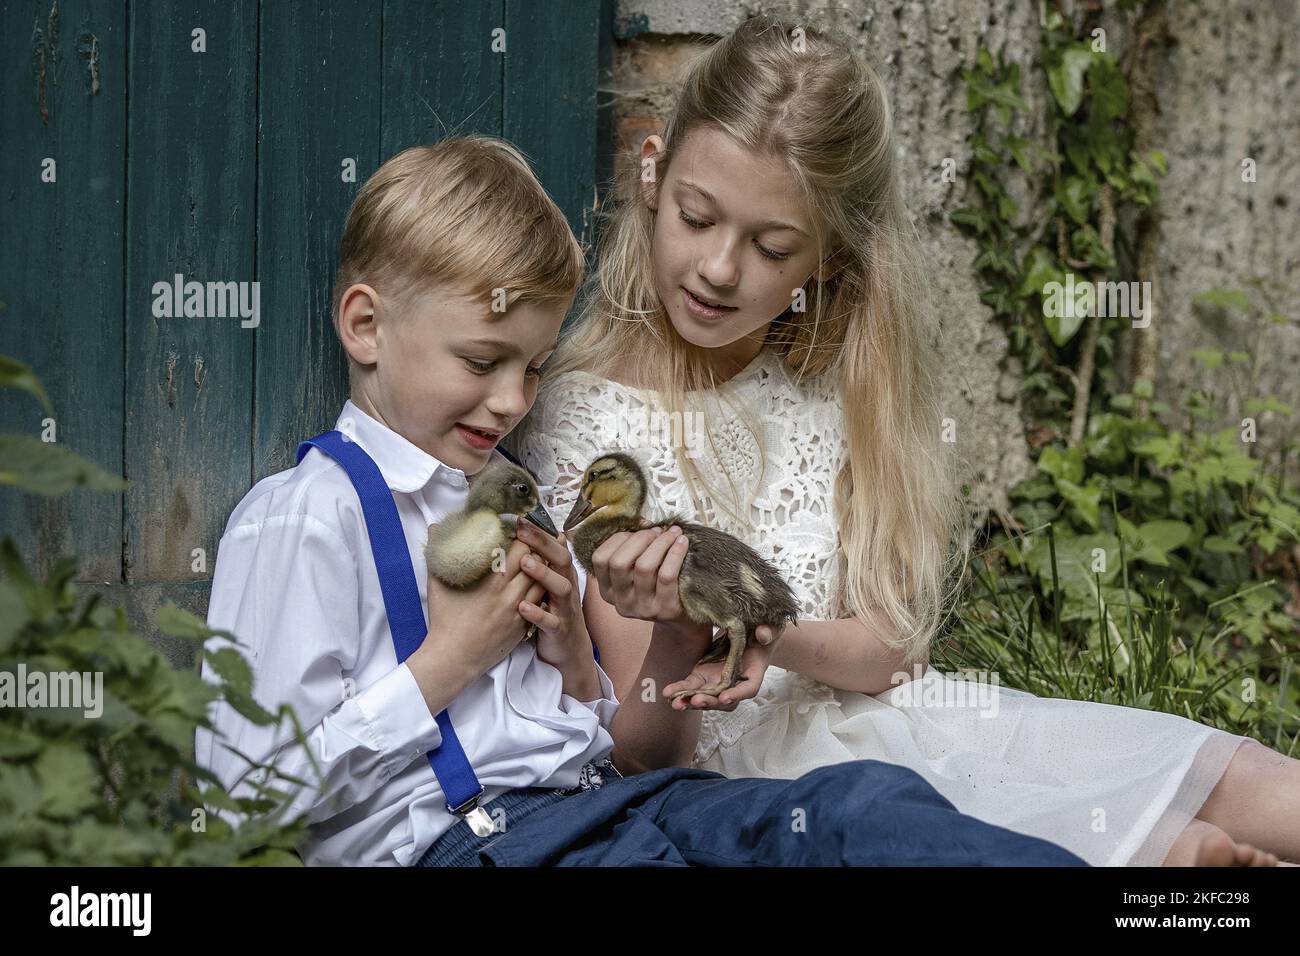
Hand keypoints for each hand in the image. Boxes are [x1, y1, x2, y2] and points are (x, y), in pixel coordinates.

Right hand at [422, 532, 545, 679]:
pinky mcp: (523, 625)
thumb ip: (438, 552)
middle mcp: (510, 593)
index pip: (520, 548)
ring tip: (537, 560)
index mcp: (492, 580)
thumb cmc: (444, 621)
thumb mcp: (437, 584)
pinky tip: (538, 584)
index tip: (520, 527)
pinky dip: (541, 590)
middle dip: (535, 549)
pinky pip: (541, 602)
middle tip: (532, 540)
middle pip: (536, 562)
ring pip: (543, 581)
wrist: (454, 659)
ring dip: (541, 569)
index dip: (523, 535)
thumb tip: (435, 528)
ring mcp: (519, 610)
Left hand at [514, 521, 591, 668]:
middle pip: (562, 561)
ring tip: (525, 563)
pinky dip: (537, 614)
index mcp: (563, 574)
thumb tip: (539, 533)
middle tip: (522, 530)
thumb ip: (546, 562)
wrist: (569, 651)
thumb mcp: (551, 585)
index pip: (557, 547)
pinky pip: (551, 622)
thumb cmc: (554, 612)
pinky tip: (522, 607)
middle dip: (543, 544)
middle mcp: (567, 588)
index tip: (521, 518)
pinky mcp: (560, 630)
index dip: (541, 533)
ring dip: (543, 574)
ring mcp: (565, 609)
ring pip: (560, 588)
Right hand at [591, 519, 691, 627]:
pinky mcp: (664, 609)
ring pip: (643, 567)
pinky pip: (666, 575)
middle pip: (619, 562)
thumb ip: (632, 548)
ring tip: (672, 534)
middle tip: (656, 531)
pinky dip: (675, 553)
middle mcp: (620, 601)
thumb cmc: (656, 584)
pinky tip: (682, 542)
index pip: (600, 558)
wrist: (680, 616)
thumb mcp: (636, 571)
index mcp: (607, 589)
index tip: (638, 530)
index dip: (618, 538)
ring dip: (660, 543)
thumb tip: (643, 522)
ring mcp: (642, 608)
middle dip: (639, 539)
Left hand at [663, 624, 784, 710]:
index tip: (725, 697)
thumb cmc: (764, 630)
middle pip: (724, 699)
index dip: (737, 694)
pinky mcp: (704, 675)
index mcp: (754, 673)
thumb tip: (762, 634)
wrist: (748, 630)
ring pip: (705, 696)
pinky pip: (692, 686)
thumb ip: (768, 631)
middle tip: (697, 701)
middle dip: (710, 701)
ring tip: (676, 703)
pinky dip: (681, 690)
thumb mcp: (771, 627)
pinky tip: (668, 693)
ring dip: (691, 701)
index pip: (748, 688)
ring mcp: (718, 681)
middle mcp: (735, 683)